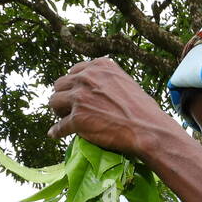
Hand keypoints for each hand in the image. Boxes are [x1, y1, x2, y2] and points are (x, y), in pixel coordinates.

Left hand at [45, 57, 171, 157]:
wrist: (147, 129)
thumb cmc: (142, 109)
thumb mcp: (125, 82)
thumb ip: (106, 81)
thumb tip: (95, 90)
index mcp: (99, 66)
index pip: (75, 71)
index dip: (75, 85)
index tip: (77, 94)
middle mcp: (86, 78)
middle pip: (60, 84)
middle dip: (65, 96)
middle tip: (70, 108)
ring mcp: (80, 98)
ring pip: (54, 102)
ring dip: (59, 111)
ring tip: (65, 119)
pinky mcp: (77, 119)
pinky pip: (60, 126)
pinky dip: (57, 131)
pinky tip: (55, 134)